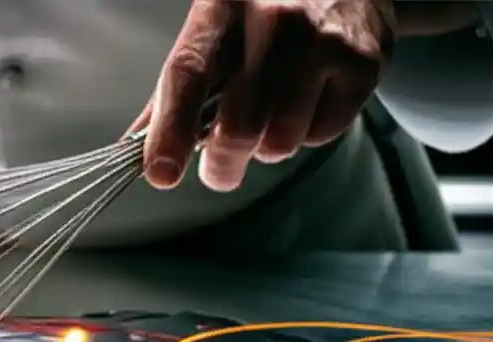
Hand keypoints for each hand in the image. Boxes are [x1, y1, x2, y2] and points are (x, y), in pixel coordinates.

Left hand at [135, 0, 396, 191]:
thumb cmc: (266, 16)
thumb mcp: (216, 31)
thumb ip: (177, 89)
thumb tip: (132, 148)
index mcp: (221, 8)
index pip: (188, 75)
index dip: (171, 130)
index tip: (160, 175)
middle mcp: (271, 19)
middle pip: (236, 126)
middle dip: (222, 166)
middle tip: (219, 173)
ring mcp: (321, 40)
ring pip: (280, 140)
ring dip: (268, 149)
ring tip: (270, 122)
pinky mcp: (360, 63)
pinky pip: (320, 135)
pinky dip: (307, 135)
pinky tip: (308, 103)